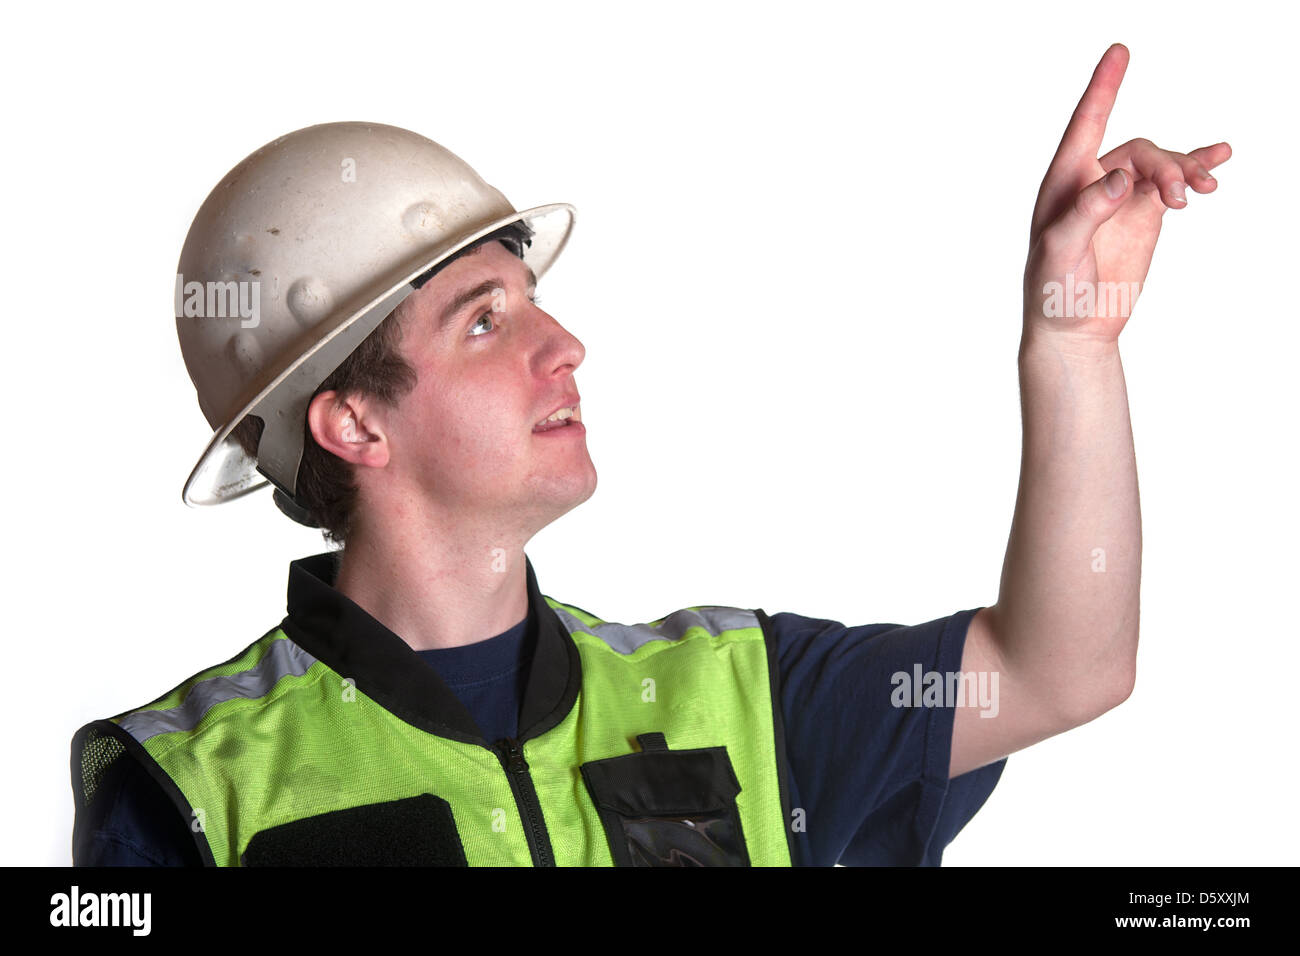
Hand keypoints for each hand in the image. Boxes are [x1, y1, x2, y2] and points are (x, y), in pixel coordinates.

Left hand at [1023, 43, 1230, 348]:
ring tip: (1203, 192)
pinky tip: (1220, 157)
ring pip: (1161, 164)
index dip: (1102, 88)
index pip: (1084, 126)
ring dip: (1185, 170)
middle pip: (1139, 150)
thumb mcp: (1059, 253)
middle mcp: (1092, 182)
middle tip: (1182, 195)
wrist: (1073, 328)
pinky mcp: (1142, 214)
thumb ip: (1085, 212)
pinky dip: (1198, 166)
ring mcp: (1120, 196)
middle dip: (1166, 165)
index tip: (1119, 52)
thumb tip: (1118, 176)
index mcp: (1063, 184)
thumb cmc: (1052, 292)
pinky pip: (1173, 181)